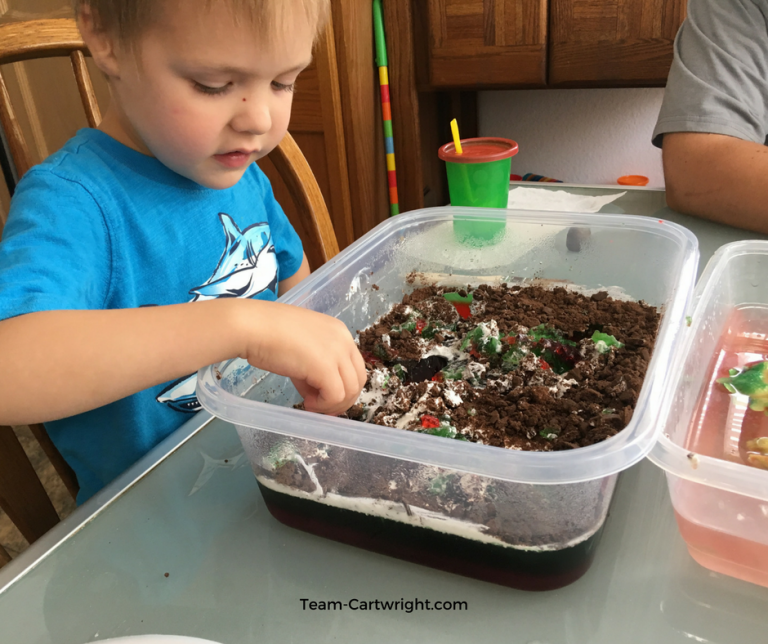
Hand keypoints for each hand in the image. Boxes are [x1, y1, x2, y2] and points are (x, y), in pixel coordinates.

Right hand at [240, 301, 366, 414]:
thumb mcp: (299, 348)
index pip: (354, 366)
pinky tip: (307, 403)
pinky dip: (323, 406)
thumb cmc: (267, 333)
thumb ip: (312, 367)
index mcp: (339, 332)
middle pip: (358, 380)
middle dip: (342, 399)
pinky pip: (335, 396)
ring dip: (332, 405)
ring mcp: (337, 353)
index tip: (323, 397)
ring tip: (311, 405)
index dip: (342, 386)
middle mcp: (344, 340)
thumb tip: (315, 392)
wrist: (251, 326)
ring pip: (350, 391)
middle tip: (321, 407)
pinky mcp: (325, 367)